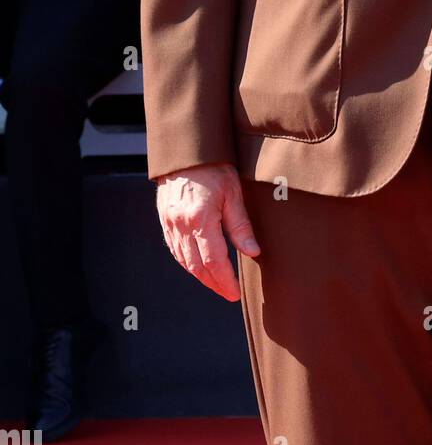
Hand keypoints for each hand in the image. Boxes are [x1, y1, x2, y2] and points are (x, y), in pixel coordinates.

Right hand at [156, 162, 260, 300]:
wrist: (186, 151)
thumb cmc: (213, 168)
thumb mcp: (233, 193)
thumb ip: (241, 226)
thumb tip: (253, 252)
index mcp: (200, 219)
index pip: (213, 261)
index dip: (225, 281)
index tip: (235, 293)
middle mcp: (181, 225)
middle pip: (196, 266)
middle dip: (213, 283)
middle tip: (227, 293)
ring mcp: (170, 223)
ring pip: (183, 261)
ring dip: (200, 276)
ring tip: (216, 283)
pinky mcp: (165, 220)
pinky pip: (175, 249)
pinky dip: (187, 263)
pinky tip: (197, 266)